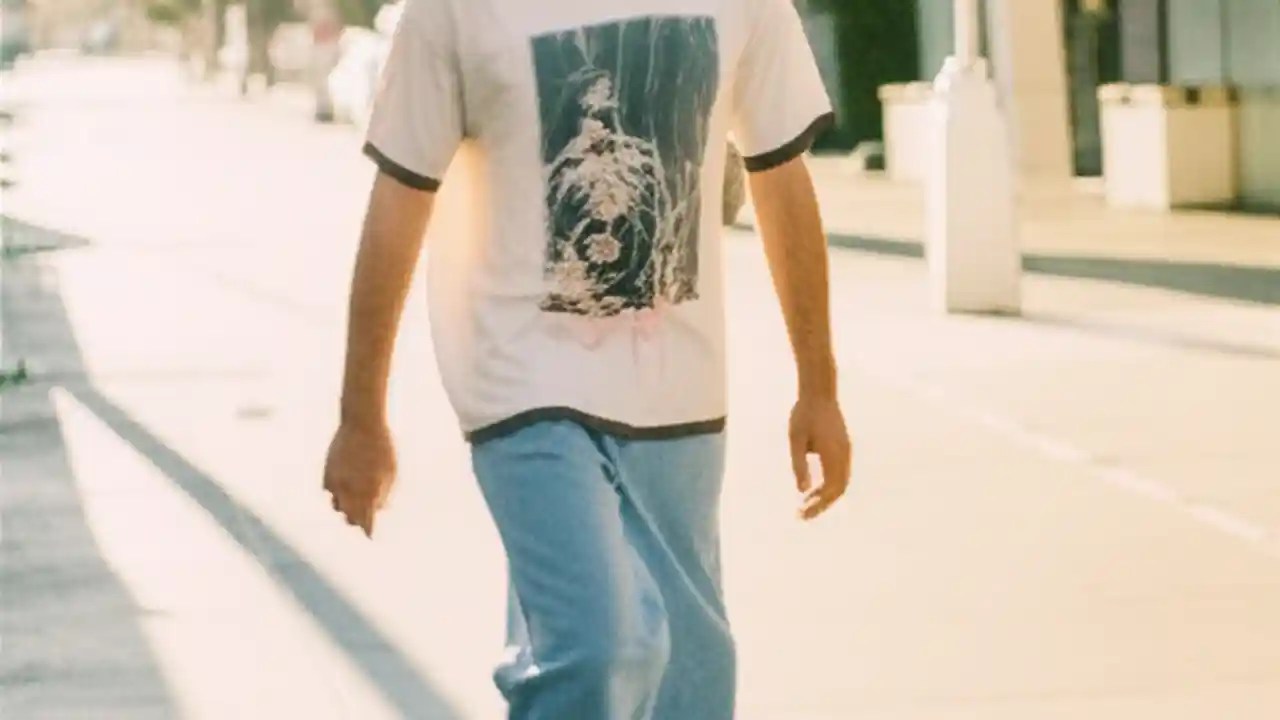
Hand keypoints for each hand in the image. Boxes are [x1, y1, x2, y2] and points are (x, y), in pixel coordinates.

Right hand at [323, 420, 396, 537]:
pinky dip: (337, 493)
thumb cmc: (383, 447)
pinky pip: (330, 491)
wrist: (362, 423)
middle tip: (363, 520)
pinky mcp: (327, 473)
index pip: (366, 521)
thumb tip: (379, 510)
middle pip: (350, 518)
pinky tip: (345, 486)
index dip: (368, 530)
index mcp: (370, 490)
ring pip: (337, 506)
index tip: (370, 536)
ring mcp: (337, 481)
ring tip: (354, 502)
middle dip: (357, 521)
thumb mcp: (391, 471)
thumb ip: (384, 493)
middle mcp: (350, 489)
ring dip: (346, 508)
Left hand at [789, 396, 851, 519]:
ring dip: (825, 496)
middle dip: (822, 505)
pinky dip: (829, 485)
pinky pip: (840, 474)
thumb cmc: (804, 414)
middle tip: (803, 515)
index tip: (803, 514)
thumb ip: (799, 465)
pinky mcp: (844, 448)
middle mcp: (844, 455)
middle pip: (839, 490)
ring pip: (841, 483)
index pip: (830, 489)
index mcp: (833, 454)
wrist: (820, 393)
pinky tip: (813, 489)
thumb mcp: (795, 440)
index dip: (818, 505)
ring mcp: (846, 451)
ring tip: (806, 504)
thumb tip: (802, 491)